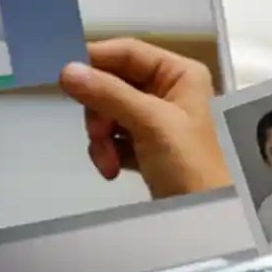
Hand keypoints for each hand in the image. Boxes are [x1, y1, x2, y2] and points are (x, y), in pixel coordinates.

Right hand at [59, 38, 230, 197]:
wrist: (207, 218)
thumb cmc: (190, 164)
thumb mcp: (150, 122)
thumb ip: (108, 93)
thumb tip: (67, 70)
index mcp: (180, 74)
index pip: (128, 53)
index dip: (95, 61)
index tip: (63, 75)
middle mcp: (169, 91)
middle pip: (112, 85)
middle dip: (99, 113)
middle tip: (98, 135)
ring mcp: (157, 120)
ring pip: (109, 113)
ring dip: (101, 138)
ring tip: (108, 163)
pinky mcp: (148, 147)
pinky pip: (114, 138)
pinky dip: (108, 152)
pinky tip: (113, 170)